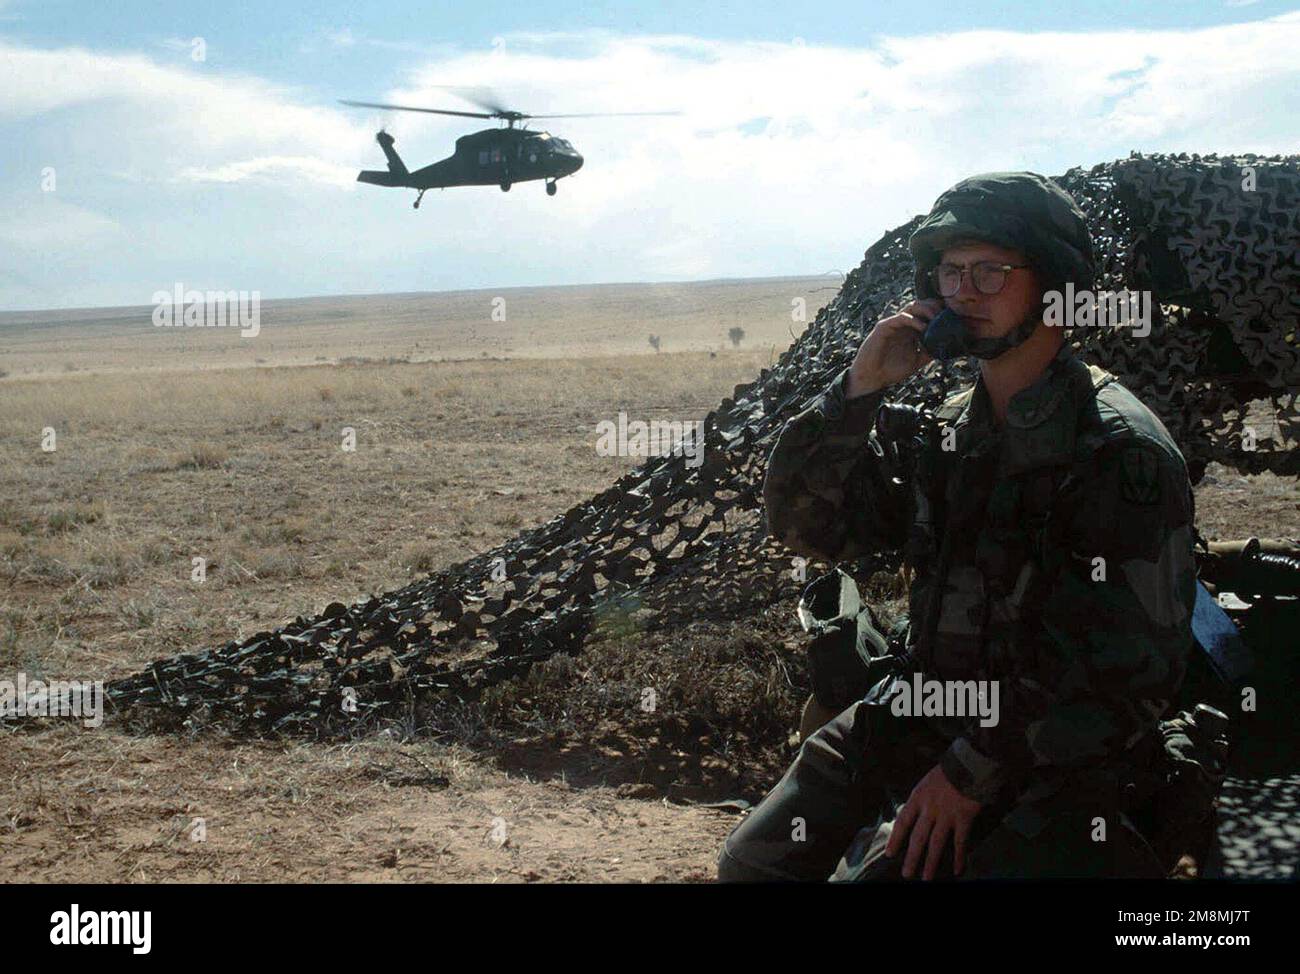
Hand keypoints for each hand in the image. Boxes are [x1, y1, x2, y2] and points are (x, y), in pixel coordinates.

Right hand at [845, 299, 939, 397]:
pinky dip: (913, 319)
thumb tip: (946, 348)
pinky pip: (900, 317)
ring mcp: (893, 324)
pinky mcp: (884, 327)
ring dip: (926, 309)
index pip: (926, 313)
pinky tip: (923, 327)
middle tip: (945, 315)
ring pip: (911, 307)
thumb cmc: (891, 370)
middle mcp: (903, 325)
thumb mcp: (916, 361)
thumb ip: (929, 353)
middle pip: (921, 305)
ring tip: (936, 318)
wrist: (872, 378)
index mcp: (911, 330)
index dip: (939, 312)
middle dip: (935, 307)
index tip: (952, 317)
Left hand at [885, 763, 982, 879]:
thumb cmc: (947, 771)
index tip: (890, 854)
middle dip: (911, 857)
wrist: (969, 763)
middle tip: (907, 874)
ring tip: (926, 878)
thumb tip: (915, 817)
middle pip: (918, 838)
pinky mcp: (963, 818)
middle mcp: (929, 809)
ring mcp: (946, 815)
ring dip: (931, 862)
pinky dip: (959, 857)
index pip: (903, 821)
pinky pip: (960, 842)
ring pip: (936, 844)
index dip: (896, 839)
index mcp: (918, 797)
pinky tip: (958, 869)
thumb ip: (921, 799)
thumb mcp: (927, 782)